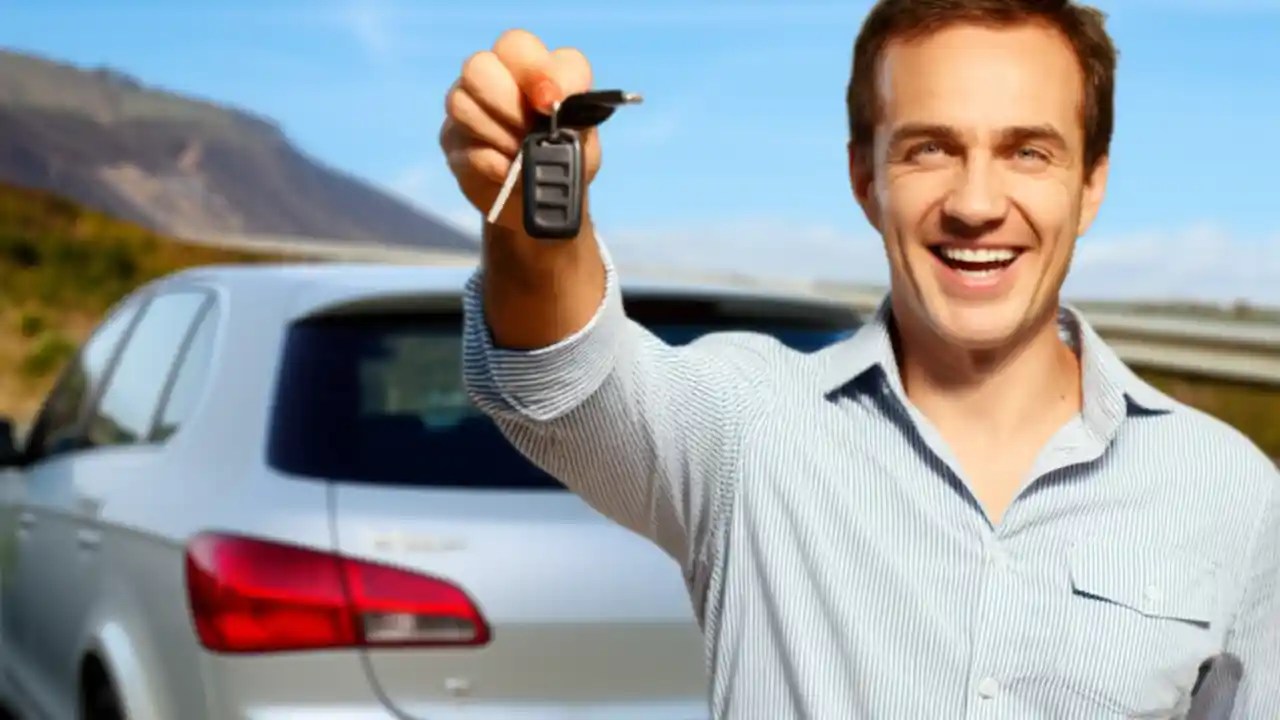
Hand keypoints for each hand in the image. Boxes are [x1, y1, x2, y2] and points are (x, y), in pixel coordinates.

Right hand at [440, 29, 600, 230]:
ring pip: (460, 102)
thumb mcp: (584, 138)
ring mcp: (468, 105)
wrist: (545, 198)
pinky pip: (460, 145)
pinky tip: (507, 172)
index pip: (517, 45)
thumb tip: (548, 105)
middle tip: (529, 132)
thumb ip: (573, 116)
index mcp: (533, 65)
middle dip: (506, 103)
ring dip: (497, 135)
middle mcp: (495, 76)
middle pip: (477, 66)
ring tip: (521, 155)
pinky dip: (490, 162)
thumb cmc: (567, 156)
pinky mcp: (451, 140)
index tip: (549, 105)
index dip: (533, 72)